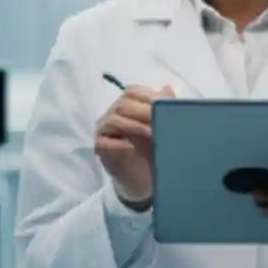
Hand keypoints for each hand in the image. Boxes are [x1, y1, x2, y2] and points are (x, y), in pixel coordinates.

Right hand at [94, 84, 175, 209]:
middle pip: (123, 103)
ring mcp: (104, 130)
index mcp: (128, 104)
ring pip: (113, 119)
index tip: (165, 107)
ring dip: (135, 126)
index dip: (149, 97)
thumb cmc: (153, 149)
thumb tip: (168, 88)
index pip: (132, 91)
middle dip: (144, 111)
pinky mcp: (99, 147)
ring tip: (152, 135)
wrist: (145, 179)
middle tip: (162, 122)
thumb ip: (165, 108)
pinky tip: (133, 148)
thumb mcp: (164, 128)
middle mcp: (113, 113)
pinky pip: (104, 142)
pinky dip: (120, 144)